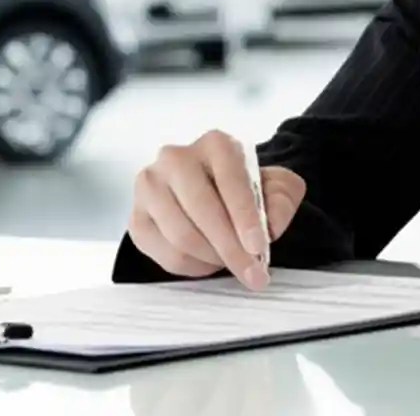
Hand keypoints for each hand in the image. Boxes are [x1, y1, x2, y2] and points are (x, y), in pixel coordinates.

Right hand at [127, 130, 306, 289]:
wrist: (213, 193)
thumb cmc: (244, 190)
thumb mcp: (276, 187)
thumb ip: (282, 199)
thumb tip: (270, 225)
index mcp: (216, 144)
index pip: (230, 180)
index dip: (245, 217)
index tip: (259, 247)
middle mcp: (175, 158)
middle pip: (202, 210)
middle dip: (231, 249)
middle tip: (253, 274)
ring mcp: (150, 186)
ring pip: (181, 236)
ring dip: (212, 259)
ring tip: (231, 263)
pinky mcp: (138, 217)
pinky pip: (164, 253)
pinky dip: (191, 267)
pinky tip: (208, 262)